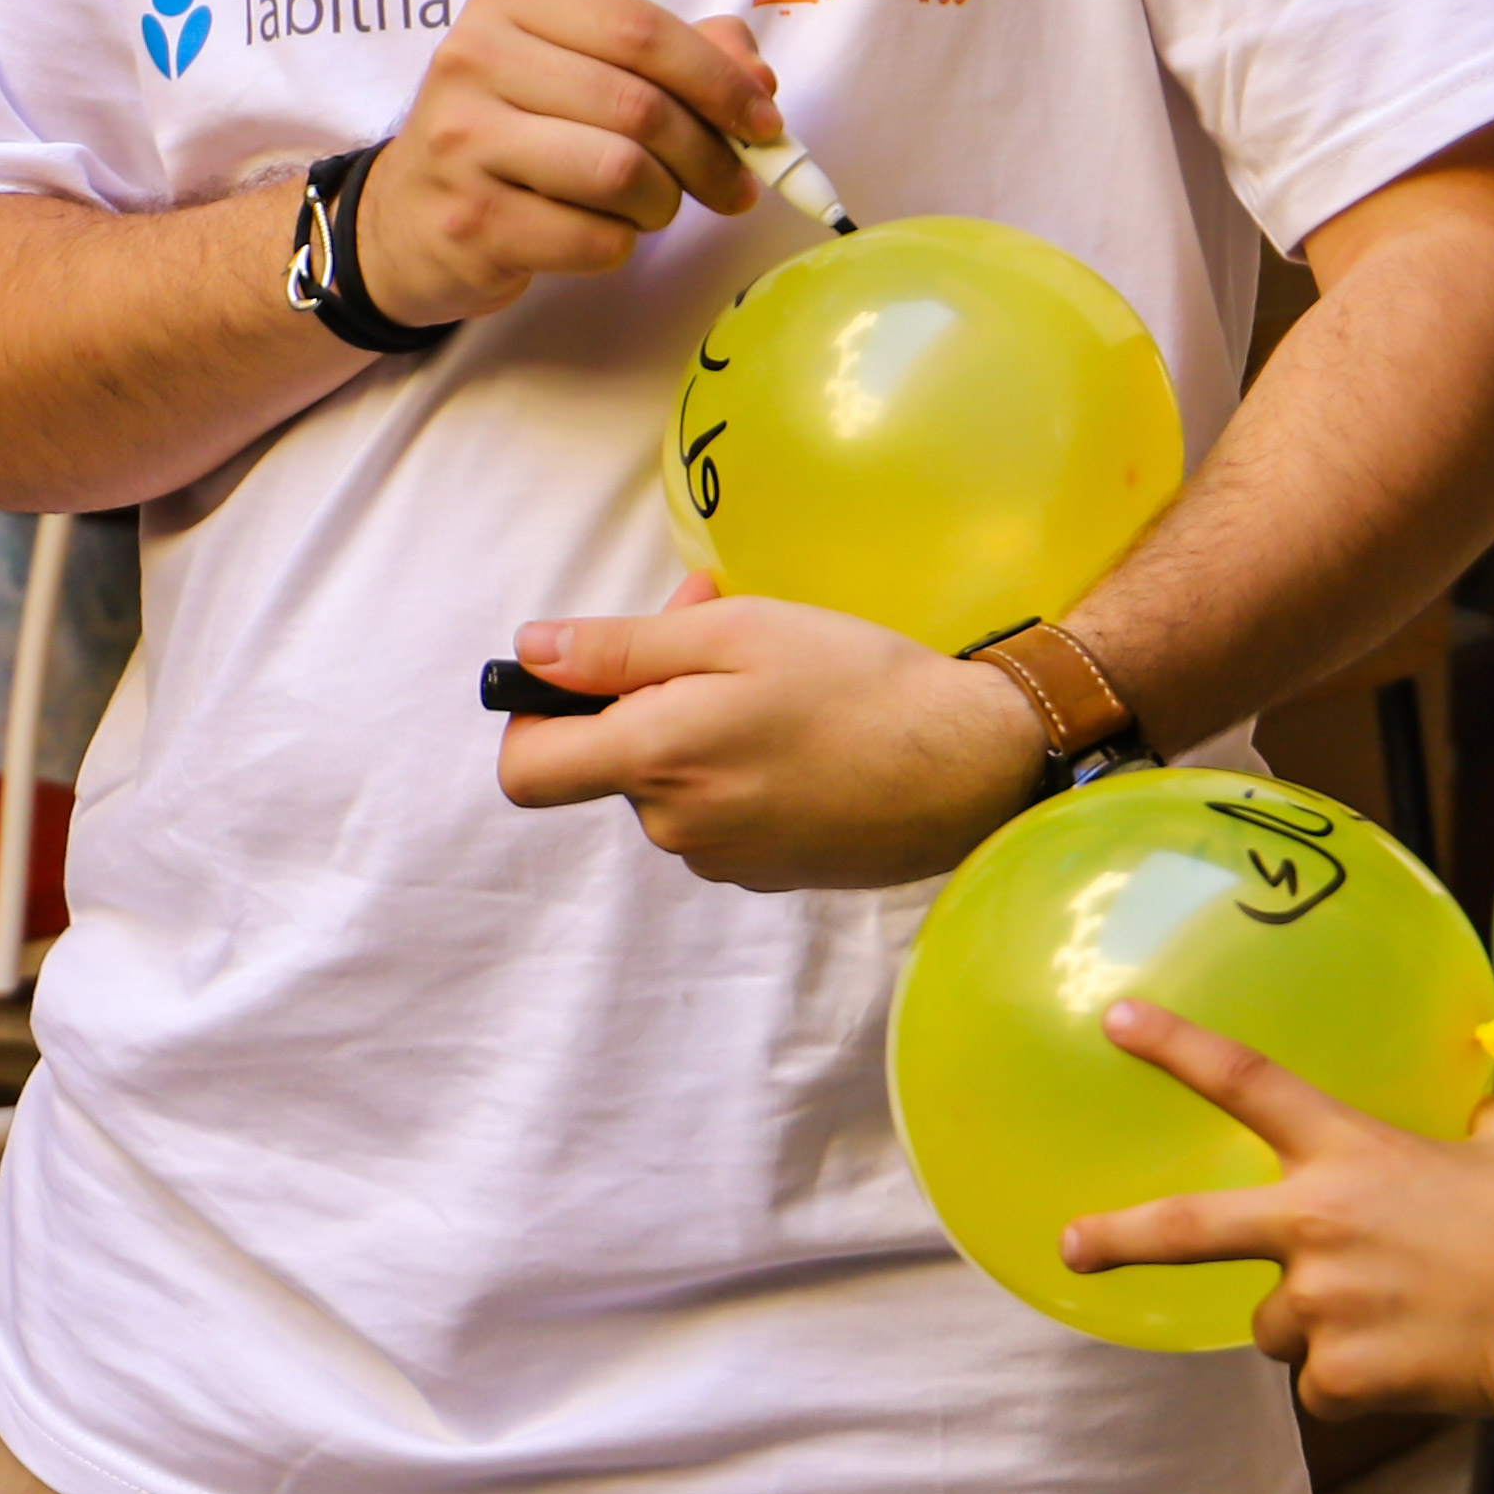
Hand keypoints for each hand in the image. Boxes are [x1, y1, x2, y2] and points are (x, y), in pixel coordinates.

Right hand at [354, 0, 783, 330]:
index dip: (718, 77)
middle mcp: (475, 59)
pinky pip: (595, 239)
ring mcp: (464, 143)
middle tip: (736, 185)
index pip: (640, 27)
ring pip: (622, 172)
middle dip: (710, 153)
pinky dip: (621, 244)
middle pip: (639, 105)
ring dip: (664, 201)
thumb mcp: (582, 70)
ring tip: (654, 206)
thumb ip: (674, 57)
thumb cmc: (515, 131)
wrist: (408, 217)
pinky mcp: (470, 221)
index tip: (764, 120)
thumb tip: (758, 78)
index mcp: (510, 3)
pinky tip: (600, 232)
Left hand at [496, 594, 1049, 890]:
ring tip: (776, 672)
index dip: (530, 717)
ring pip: (668, 782)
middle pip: (608, 763)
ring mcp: (720, 859)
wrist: (968, 767)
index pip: (526, 771)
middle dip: (644, 692)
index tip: (576, 675)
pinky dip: (735, 764)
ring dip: (696, 722)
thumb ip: (621, 648)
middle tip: (715, 621)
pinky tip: (801, 729)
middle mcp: (675, 827)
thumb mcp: (737, 634)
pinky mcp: (763, 872)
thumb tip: (528, 654)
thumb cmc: (856, 683)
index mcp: (656, 762)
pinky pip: (716, 810)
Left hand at [1056, 1005, 1493, 1416]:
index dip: (1178, 1048)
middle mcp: (1315, 1226)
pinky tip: (1415, 1364)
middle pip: (1187, 1232)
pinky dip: (1358, 1380)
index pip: (1249, 1082)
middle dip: (1118, 1239)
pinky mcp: (1340, 1379)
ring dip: (1314, 1325)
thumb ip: (1489, 1114)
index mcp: (1350, 1152)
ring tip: (1395, 1316)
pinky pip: (1325, 1385)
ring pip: (1279, 1326)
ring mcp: (1320, 1307)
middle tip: (1072, 1247)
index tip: (1118, 1021)